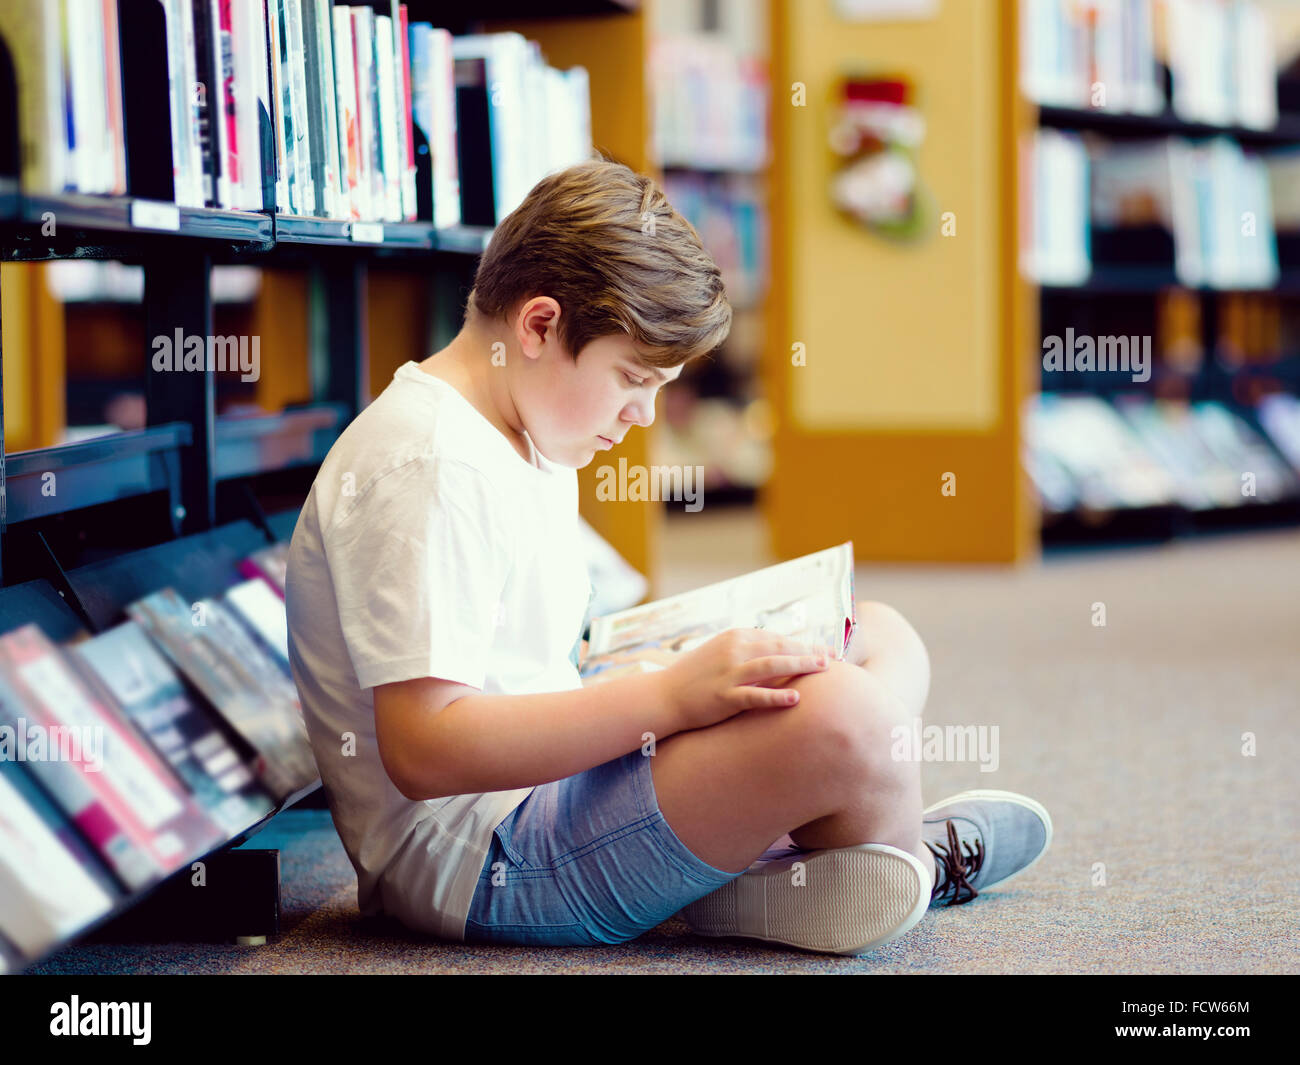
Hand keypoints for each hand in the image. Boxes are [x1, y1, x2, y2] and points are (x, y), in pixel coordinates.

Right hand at [657, 628, 831, 732]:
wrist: (664, 696)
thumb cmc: (696, 677)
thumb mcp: (721, 654)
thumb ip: (747, 650)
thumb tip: (778, 652)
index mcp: (735, 637)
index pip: (776, 637)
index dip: (803, 643)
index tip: (824, 649)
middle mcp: (734, 650)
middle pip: (779, 646)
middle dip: (809, 651)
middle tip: (834, 657)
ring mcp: (728, 673)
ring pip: (772, 665)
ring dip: (801, 665)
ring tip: (824, 669)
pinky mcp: (724, 696)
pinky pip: (755, 695)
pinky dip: (776, 696)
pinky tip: (796, 698)